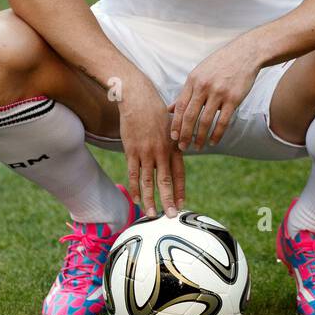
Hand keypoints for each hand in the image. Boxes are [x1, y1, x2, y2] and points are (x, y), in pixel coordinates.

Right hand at [119, 79, 185, 217]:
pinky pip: (133, 174)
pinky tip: (136, 199)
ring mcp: (146, 153)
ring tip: (151, 214)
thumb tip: (180, 148)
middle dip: (168, 201)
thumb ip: (175, 139)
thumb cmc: (154, 110)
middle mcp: (162, 152)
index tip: (182, 203)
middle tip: (171, 216)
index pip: (179, 174)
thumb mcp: (171, 125)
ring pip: (148, 182)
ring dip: (150, 200)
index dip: (180, 190)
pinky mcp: (132, 151)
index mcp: (174, 146)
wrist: (138, 99)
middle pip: (166, 181)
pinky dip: (135, 188)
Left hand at [169, 38, 261, 151]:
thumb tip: (169, 109)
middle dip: (184, 134)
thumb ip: (185, 92)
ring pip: (205, 121)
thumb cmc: (220, 64)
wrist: (245, 53)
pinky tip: (213, 141)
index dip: (175, 124)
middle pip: (189, 116)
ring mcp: (218, 92)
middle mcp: (203, 86)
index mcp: (193, 80)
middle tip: (182, 147)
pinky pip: (223, 121)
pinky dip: (217, 134)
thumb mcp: (199, 73)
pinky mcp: (233, 98)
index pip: (179, 106)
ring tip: (198, 146)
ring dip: (200, 137)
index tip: (173, 137)